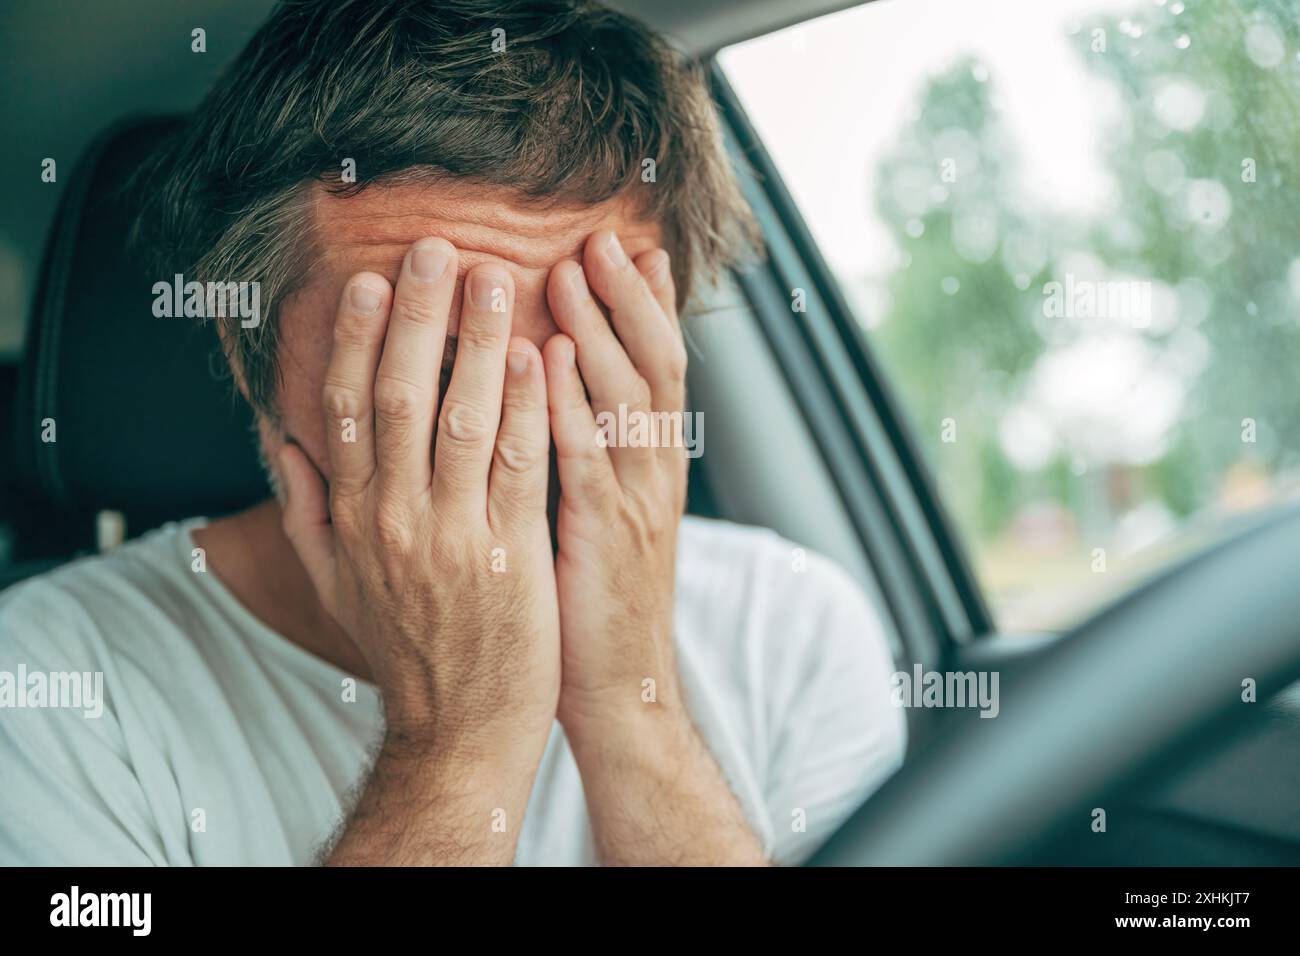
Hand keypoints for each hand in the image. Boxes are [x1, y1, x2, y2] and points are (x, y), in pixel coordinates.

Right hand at [278, 238, 559, 761]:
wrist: (458, 732)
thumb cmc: (406, 650)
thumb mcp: (334, 583)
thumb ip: (304, 508)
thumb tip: (280, 438)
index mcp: (351, 518)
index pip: (344, 409)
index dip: (353, 339)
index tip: (367, 280)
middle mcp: (393, 519)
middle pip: (398, 396)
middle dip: (416, 316)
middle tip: (435, 248)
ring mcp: (453, 537)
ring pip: (461, 420)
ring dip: (478, 342)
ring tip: (496, 279)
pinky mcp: (512, 555)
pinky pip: (520, 467)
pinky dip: (528, 408)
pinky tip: (538, 355)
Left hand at [543, 231, 689, 736]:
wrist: (620, 687)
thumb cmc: (594, 597)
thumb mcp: (599, 513)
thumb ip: (588, 451)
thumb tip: (556, 388)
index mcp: (652, 465)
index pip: (657, 367)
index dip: (645, 305)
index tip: (626, 246)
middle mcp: (654, 473)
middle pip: (653, 365)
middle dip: (628, 299)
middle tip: (598, 239)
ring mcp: (636, 503)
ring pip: (628, 399)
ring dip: (602, 331)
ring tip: (571, 272)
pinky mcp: (606, 538)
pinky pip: (589, 458)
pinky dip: (572, 403)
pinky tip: (551, 358)